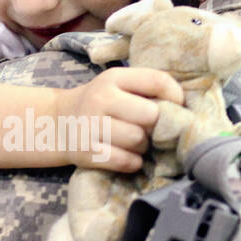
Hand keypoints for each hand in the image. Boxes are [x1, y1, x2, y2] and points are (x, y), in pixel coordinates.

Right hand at [57, 67, 183, 171]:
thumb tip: (183, 108)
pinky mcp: (86, 152)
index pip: (158, 81)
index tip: (177, 108)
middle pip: (151, 115)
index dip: (175, 97)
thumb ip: (145, 89)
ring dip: (143, 146)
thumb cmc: (99, 105)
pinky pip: (125, 161)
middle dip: (156, 126)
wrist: (57, 123)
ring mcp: (91, 126)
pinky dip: (132, 162)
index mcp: (113, 78)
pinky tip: (127, 157)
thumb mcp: (116, 86)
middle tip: (150, 130)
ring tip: (134, 143)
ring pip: (139, 140)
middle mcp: (101, 99)